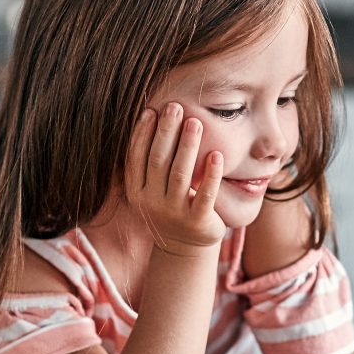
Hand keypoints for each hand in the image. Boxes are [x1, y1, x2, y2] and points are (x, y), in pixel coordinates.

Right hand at [125, 103, 224, 256]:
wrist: (186, 245)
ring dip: (187, 146)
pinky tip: (217, 155)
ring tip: (195, 122)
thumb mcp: (153, 187)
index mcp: (137, 191)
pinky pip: (205, 194)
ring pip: (180, 175)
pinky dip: (211, 174)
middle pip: (158, 161)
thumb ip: (149, 161)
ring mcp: (174, 213)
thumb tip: (149, 116)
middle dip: (166, 132)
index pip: (136, 158)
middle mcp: (152, 203)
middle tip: (175, 108)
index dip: (143, 133)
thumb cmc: (170, 205)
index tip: (152, 110)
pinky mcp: (198, 222)